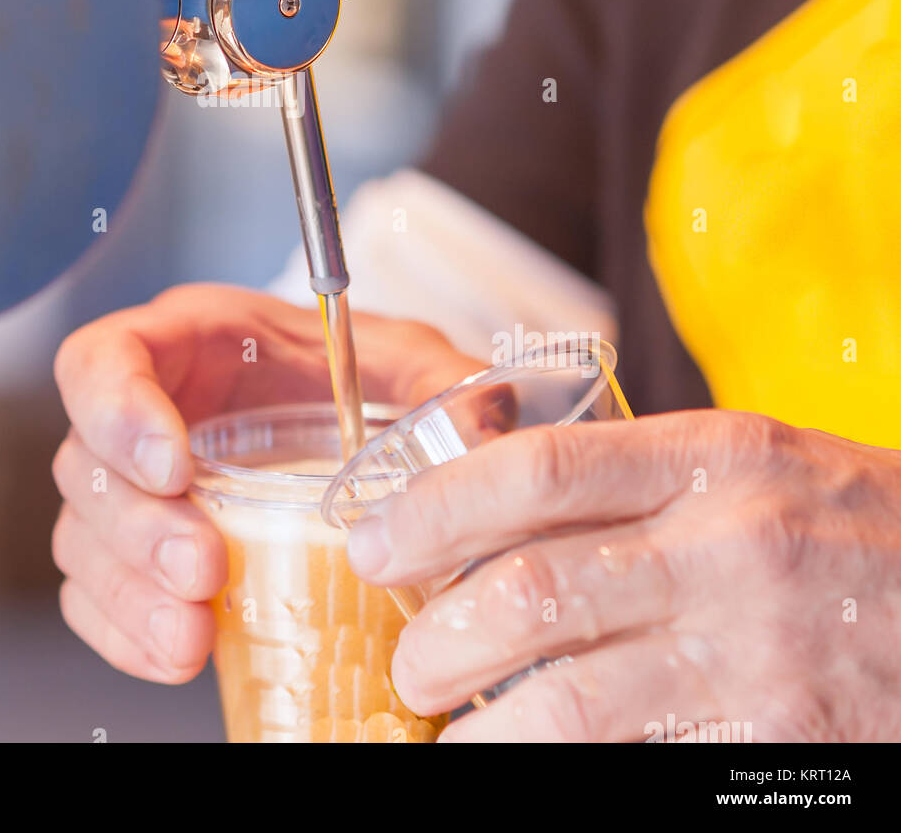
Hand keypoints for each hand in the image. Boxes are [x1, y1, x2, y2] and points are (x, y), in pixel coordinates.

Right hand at [51, 283, 479, 683]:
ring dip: (128, 592)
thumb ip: (448, 382)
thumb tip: (488, 423)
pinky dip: (126, 633)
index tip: (175, 466)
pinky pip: (95, 597)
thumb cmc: (362, 381)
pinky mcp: (142, 556)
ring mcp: (139, 488)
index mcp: (191, 343)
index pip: (102, 359)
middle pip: (85, 461)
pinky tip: (180, 656)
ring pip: (82, 537)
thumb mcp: (412, 365)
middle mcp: (150, 411)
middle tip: (203, 568)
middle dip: (135, 524)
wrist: (356, 431)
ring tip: (193, 634)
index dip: (117, 408)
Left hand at [345, 409, 900, 740]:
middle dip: (437, 636)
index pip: (538, 471)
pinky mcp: (777, 743)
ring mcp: (757, 652)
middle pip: (531, 592)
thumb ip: (635, 478)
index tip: (373, 540)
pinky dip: (560, 764)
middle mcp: (729, 547)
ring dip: (480, 725)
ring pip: (568, 702)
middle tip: (408, 659)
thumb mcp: (749, 463)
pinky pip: (633, 759)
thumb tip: (487, 504)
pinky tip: (528, 756)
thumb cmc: (848, 523)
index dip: (433, 508)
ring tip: (447, 724)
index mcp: (713, 457)